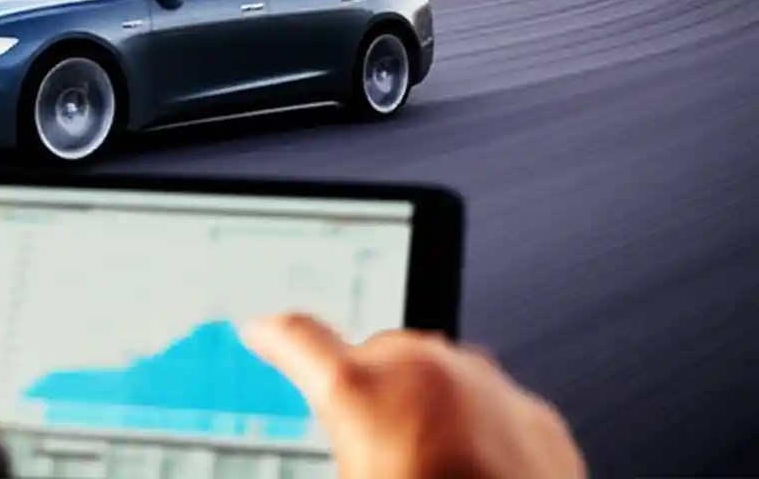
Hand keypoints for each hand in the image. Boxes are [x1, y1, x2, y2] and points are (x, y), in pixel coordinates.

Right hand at [243, 314, 585, 478]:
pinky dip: (477, 426)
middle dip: (369, 387)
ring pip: (439, 372)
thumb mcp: (353, 477)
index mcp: (361, 392)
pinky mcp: (533, 413)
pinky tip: (473, 472)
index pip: (298, 338)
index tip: (265, 333)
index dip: (275, 336)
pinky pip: (492, 402)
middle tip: (372, 446)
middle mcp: (423, 371)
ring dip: (426, 403)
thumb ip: (341, 443)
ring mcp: (486, 386)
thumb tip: (341, 437)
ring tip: (427, 465)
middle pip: (377, 354)